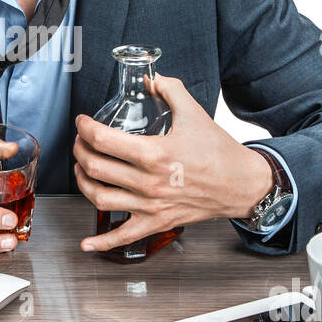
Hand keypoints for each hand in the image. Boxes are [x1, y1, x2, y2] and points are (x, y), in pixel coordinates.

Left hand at [73, 75, 273, 253]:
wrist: (241, 184)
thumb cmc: (218, 151)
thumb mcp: (194, 113)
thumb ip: (170, 90)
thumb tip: (151, 79)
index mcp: (154, 153)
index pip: (103, 139)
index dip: (85, 128)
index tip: (82, 122)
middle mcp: (148, 182)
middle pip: (95, 167)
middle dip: (80, 150)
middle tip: (80, 141)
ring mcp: (150, 205)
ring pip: (100, 198)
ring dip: (82, 182)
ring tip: (81, 169)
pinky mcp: (156, 222)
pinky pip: (123, 236)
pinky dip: (102, 242)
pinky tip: (86, 243)